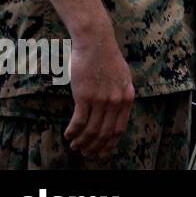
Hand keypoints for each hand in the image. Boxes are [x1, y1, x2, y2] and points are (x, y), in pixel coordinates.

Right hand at [65, 31, 134, 156]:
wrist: (96, 42)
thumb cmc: (107, 58)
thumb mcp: (123, 77)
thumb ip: (121, 94)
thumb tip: (116, 111)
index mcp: (128, 97)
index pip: (120, 129)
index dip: (110, 144)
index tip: (102, 151)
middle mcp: (116, 101)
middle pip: (106, 133)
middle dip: (95, 147)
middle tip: (86, 154)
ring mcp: (101, 99)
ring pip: (92, 130)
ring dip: (82, 142)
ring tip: (75, 146)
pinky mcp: (85, 96)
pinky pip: (79, 121)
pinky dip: (73, 132)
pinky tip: (68, 135)